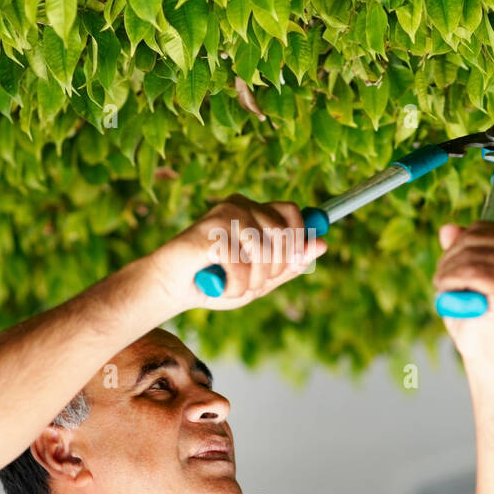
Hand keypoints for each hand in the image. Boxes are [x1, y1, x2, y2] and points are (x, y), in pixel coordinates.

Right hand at [144, 193, 326, 314]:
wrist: (170, 288)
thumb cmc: (217, 282)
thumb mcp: (261, 279)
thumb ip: (290, 264)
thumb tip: (323, 244)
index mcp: (254, 212)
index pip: (292, 212)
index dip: (298, 239)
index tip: (291, 262)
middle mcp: (241, 206)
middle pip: (282, 234)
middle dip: (273, 270)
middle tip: (252, 284)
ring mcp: (224, 214)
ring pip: (264, 252)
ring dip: (252, 281)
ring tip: (232, 286)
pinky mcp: (209, 229)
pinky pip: (240, 262)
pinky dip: (234, 284)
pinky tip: (219, 285)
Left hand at [433, 221, 493, 364]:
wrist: (490, 355)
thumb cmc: (477, 316)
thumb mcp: (464, 275)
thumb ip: (459, 250)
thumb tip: (448, 227)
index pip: (480, 228)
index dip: (458, 249)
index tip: (457, 275)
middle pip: (471, 237)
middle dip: (449, 262)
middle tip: (449, 288)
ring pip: (465, 255)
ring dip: (446, 276)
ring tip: (455, 297)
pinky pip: (466, 272)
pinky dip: (450, 285)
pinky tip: (456, 301)